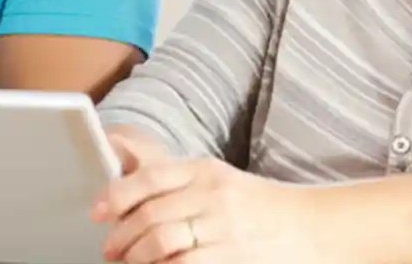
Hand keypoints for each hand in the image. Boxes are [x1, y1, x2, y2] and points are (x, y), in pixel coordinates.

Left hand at [92, 135, 322, 263]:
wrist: (314, 228)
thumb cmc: (259, 207)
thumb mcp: (219, 180)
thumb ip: (174, 177)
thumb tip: (119, 158)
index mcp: (205, 170)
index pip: (149, 177)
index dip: (115, 195)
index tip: (97, 212)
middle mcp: (212, 194)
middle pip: (149, 214)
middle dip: (121, 236)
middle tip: (110, 249)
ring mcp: (223, 227)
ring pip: (160, 242)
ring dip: (136, 257)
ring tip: (130, 263)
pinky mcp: (233, 257)